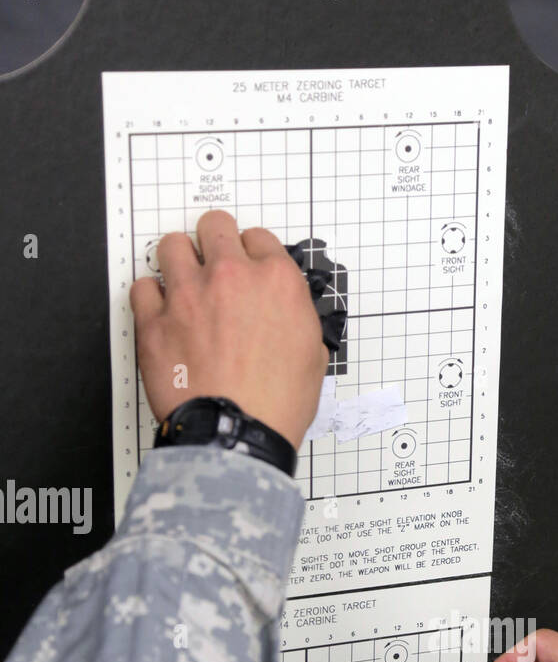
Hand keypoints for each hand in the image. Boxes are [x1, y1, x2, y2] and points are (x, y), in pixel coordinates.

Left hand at [129, 210, 326, 450]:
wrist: (237, 435)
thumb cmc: (276, 405)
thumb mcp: (312, 356)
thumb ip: (297, 319)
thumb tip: (288, 314)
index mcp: (277, 282)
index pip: (259, 237)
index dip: (253, 254)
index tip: (248, 268)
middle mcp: (231, 278)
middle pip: (214, 225)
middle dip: (215, 242)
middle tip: (215, 265)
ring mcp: (188, 296)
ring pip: (172, 245)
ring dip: (179, 260)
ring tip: (184, 284)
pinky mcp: (154, 321)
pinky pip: (142, 286)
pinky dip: (150, 297)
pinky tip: (162, 312)